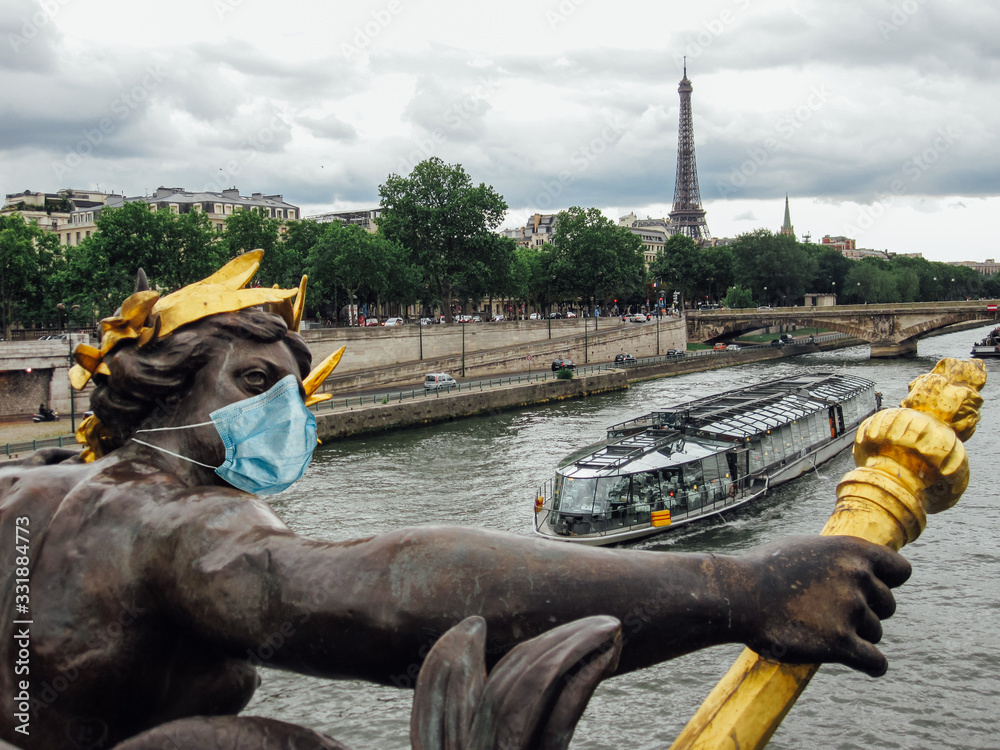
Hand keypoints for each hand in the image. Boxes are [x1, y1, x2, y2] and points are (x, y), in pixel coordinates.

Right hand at [734, 535, 910, 676]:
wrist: (738, 595)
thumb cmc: (764, 569)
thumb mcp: (804, 548)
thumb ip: (835, 557)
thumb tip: (853, 564)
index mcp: (852, 551)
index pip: (901, 570)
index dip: (888, 582)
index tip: (870, 591)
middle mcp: (858, 578)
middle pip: (888, 605)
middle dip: (868, 611)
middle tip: (835, 613)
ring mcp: (850, 611)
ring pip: (876, 633)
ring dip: (857, 635)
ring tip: (823, 631)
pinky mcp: (840, 644)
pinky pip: (876, 662)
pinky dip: (871, 665)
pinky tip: (861, 663)